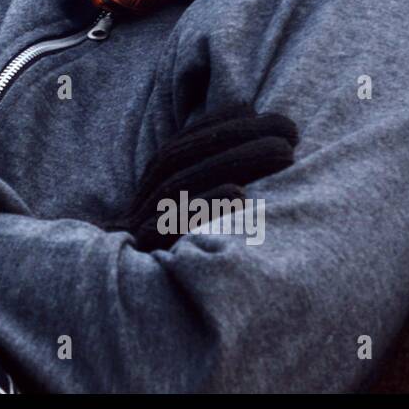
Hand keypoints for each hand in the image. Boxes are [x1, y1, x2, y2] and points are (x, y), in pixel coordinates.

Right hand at [124, 105, 299, 250]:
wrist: (117, 299)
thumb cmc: (168, 252)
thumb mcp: (177, 210)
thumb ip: (200, 175)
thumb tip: (244, 123)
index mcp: (152, 185)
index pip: (182, 142)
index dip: (217, 121)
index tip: (255, 108)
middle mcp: (143, 200)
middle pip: (185, 157)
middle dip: (238, 135)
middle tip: (290, 129)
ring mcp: (142, 226)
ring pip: (184, 184)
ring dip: (236, 162)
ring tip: (284, 152)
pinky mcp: (149, 254)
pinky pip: (174, 226)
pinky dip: (205, 207)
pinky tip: (239, 194)